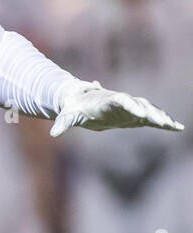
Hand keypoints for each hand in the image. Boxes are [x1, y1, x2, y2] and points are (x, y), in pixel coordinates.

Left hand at [50, 81, 183, 137]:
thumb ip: (63, 122)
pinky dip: (164, 122)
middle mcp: (123, 101)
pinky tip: (177, 127)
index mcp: (107, 99)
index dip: (131, 105)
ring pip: (149, 110)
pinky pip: (151, 118)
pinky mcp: (136, 115)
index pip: (121, 100)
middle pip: (139, 104)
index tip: (140, 113)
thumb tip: (53, 133)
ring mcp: (131, 107)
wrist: (82, 101)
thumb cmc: (75, 108)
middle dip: (151, 112)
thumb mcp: (68, 115)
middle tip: (162, 121)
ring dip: (161, 117)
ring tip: (174, 125)